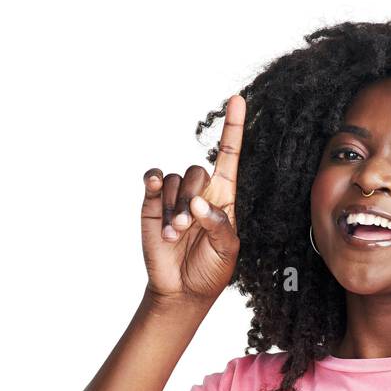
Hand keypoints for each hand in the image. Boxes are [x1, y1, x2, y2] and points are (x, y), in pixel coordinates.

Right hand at [141, 94, 245, 303]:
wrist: (182, 290)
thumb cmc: (211, 269)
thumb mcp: (228, 250)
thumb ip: (219, 224)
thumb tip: (197, 204)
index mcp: (224, 199)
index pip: (229, 157)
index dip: (233, 129)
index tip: (237, 99)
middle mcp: (200, 193)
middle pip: (198, 172)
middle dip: (194, 198)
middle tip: (190, 226)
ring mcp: (175, 197)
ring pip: (176, 180)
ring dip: (176, 206)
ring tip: (177, 233)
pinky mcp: (153, 204)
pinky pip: (154, 181)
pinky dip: (154, 182)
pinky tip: (154, 187)